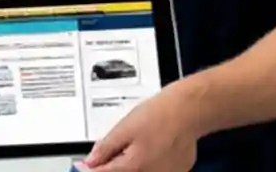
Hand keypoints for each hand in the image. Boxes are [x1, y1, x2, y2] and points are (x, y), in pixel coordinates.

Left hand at [76, 84, 200, 171]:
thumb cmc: (159, 115)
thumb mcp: (124, 128)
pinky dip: (150, 164)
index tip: (87, 164)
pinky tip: (153, 148)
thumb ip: (105, 148)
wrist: (188, 109)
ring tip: (140, 144)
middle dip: (114, 166)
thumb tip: (90, 161)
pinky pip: (157, 171)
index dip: (93, 168)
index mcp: (134, 167)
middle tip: (115, 151)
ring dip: (132, 165)